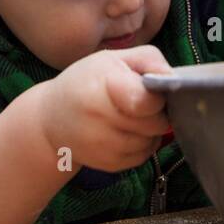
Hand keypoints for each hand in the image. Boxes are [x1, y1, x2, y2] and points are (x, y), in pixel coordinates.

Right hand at [37, 46, 172, 172]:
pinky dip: (143, 144)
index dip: (156, 97)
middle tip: (143, 103)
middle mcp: (101, 120)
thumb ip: (148, 60)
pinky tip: (127, 131)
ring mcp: (104, 146)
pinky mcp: (109, 165)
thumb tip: (174, 79)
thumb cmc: (85, 82)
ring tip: (133, 116)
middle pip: (155, 123)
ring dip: (151, 130)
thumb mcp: (112, 58)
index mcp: (103, 87)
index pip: (145, 101)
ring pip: (152, 141)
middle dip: (157, 113)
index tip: (149, 89)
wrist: (49, 120)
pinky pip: (143, 156)